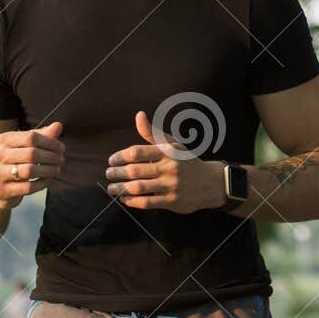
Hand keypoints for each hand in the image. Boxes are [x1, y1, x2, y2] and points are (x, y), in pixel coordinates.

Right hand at [0, 121, 63, 210]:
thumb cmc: (14, 162)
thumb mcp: (26, 147)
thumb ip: (42, 136)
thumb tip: (58, 125)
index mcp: (3, 140)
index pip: (31, 137)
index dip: (50, 142)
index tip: (61, 148)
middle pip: (31, 153)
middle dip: (51, 157)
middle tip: (62, 160)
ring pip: (29, 171)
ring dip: (48, 170)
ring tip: (57, 170)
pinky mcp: (1, 191)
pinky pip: (28, 187)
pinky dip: (42, 183)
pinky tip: (48, 180)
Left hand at [104, 111, 227, 212]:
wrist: (210, 183)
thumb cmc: (186, 161)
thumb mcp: (173, 144)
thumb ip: (152, 133)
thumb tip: (138, 115)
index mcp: (168, 151)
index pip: (137, 152)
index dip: (120, 156)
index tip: (112, 160)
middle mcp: (170, 167)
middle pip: (135, 170)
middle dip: (117, 173)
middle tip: (108, 174)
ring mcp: (171, 185)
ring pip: (139, 187)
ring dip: (121, 188)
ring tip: (112, 187)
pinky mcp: (172, 201)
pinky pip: (147, 202)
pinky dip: (132, 201)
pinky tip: (125, 199)